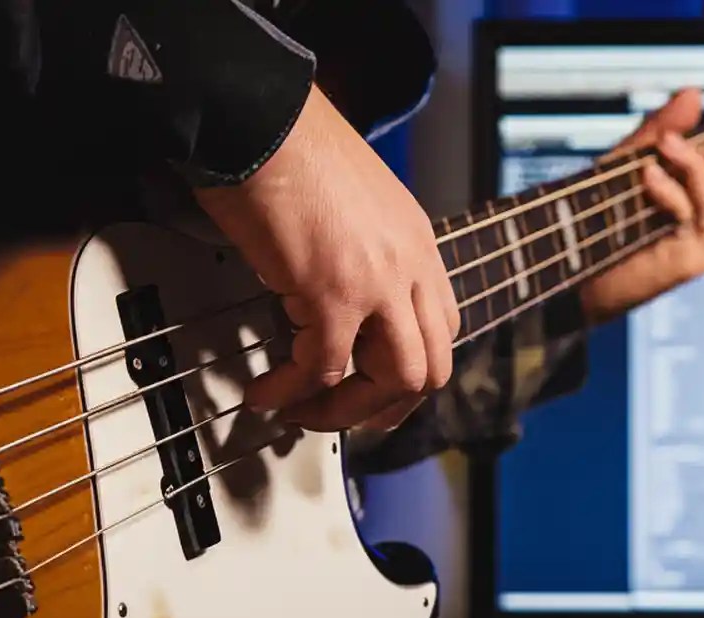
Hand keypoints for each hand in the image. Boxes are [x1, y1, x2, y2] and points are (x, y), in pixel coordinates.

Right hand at [194, 86, 459, 431]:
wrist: (262, 118)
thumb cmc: (292, 149)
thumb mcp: (356, 205)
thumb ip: (364, 252)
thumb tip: (333, 297)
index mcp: (419, 245)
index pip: (442, 328)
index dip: (409, 368)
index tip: (372, 385)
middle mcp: (411, 266)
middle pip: (431, 366)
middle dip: (385, 405)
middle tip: (341, 414)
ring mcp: (379, 282)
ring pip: (394, 379)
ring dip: (346, 410)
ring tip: (302, 412)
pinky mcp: (333, 291)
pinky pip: (322, 367)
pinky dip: (293, 391)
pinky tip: (267, 391)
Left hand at [578, 88, 703, 323]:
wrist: (574, 267)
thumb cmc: (602, 217)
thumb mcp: (631, 163)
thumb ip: (663, 130)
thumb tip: (694, 93)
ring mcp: (702, 247)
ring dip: (700, 170)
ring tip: (670, 144)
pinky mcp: (684, 261)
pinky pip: (689, 218)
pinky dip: (671, 191)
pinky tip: (648, 174)